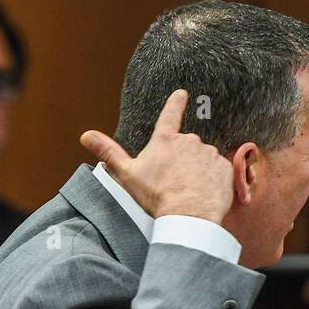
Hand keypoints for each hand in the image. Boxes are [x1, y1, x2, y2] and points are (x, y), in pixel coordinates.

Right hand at [80, 89, 233, 223]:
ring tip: (190, 191)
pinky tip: (205, 193)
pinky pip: (219, 172)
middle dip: (183, 161)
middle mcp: (188, 141)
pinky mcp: (223, 167)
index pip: (170, 115)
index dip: (176, 103)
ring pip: (203, 160)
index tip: (182, 93)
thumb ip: (109, 153)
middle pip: (186, 146)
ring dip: (199, 171)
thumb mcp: (128, 174)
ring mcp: (208, 153)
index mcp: (164, 141)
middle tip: (175, 182)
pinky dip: (213, 180)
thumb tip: (85, 135)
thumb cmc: (157, 196)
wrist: (188, 215)